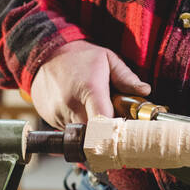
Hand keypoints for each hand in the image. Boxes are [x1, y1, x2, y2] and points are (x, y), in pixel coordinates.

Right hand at [30, 42, 150, 128]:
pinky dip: (77, 124)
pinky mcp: (49, 119)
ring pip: (81, 134)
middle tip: (112, 117)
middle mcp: (71, 105)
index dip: (115, 130)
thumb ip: (126, 77)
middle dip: (106, 130)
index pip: (104, 122)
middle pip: (95, 133)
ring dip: (91, 127)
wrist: (45, 54)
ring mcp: (58, 114)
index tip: (124, 129)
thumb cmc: (79, 56)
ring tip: (92, 107)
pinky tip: (78, 108)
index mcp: (90, 90)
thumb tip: (145, 90)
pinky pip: (68, 130)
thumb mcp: (107, 59)